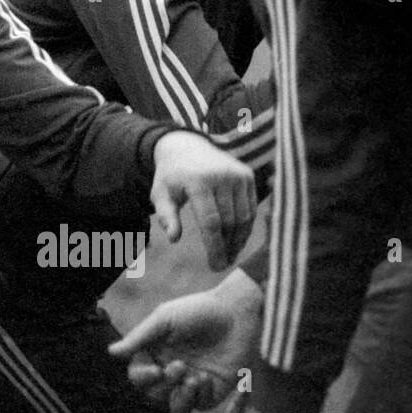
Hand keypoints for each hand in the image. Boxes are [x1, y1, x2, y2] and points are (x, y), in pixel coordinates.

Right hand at [108, 267, 262, 412]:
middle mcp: (170, 370)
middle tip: (180, 365)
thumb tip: (111, 352)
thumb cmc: (197, 310)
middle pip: (154, 395)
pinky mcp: (214, 390)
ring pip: (176, 407)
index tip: (155, 370)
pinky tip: (207, 376)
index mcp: (154, 354)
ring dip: (181, 397)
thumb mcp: (164, 319)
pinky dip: (201, 394)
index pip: (138, 376)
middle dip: (165, 384)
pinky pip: (201, 405)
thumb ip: (139, 337)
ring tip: (193, 377)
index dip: (142, 378)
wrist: (236, 312)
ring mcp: (191, 381)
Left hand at [150, 130, 254, 269]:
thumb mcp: (160, 194)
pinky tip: (237, 240)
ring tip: (230, 256)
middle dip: (227, 247)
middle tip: (222, 265)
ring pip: (244, 217)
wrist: (186, 146)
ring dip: (239, 240)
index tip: (214, 266)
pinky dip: (246, 227)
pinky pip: (251, 208)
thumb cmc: (171, 177)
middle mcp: (222, 176)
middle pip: (230, 222)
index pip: (211, 222)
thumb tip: (173, 238)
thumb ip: (166, 216)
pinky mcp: (248, 175)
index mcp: (199, 181)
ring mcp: (238, 174)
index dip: (215, 247)